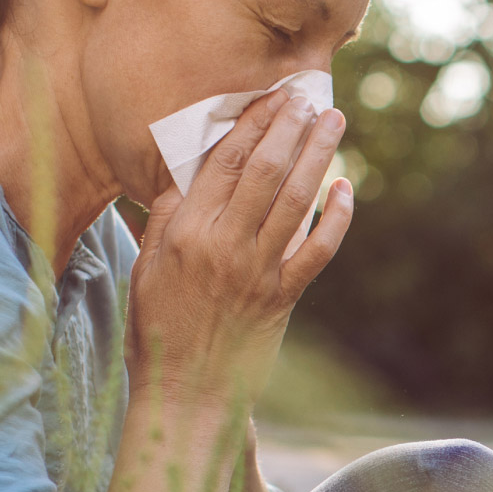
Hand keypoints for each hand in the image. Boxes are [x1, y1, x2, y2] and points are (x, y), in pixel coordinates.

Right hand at [126, 88, 352, 421]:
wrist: (183, 395)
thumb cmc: (157, 330)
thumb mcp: (146, 267)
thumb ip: (166, 217)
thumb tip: (189, 171)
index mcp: (184, 233)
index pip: (224, 162)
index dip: (251, 124)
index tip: (270, 97)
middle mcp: (223, 246)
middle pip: (265, 171)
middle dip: (289, 126)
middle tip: (308, 97)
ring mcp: (257, 272)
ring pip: (296, 200)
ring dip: (318, 155)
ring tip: (333, 122)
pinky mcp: (283, 298)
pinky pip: (318, 250)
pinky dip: (337, 217)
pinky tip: (346, 188)